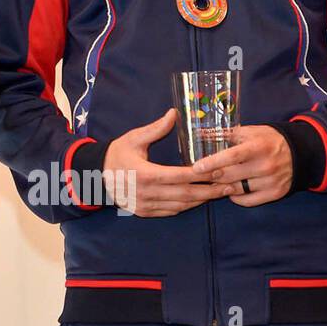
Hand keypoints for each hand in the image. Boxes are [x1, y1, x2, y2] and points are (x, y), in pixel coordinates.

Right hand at [103, 108, 228, 217]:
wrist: (96, 175)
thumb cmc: (117, 154)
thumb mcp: (134, 138)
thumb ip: (156, 128)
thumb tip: (174, 113)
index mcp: (145, 174)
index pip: (179, 176)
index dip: (202, 175)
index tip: (220, 172)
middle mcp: (146, 193)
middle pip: (185, 195)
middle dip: (210, 191)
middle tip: (229, 187)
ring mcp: (145, 205)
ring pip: (180, 206)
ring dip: (201, 200)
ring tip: (220, 194)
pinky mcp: (145, 212)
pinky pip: (171, 212)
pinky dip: (187, 206)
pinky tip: (199, 200)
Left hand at [192, 125, 292, 206]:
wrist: (300, 153)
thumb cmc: (268, 140)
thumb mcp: (251, 132)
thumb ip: (229, 135)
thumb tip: (203, 137)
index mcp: (258, 147)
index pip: (232, 156)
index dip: (213, 162)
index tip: (196, 167)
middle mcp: (265, 165)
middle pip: (230, 176)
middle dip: (211, 177)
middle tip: (198, 176)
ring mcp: (271, 181)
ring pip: (237, 189)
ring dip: (221, 187)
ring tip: (213, 182)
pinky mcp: (275, 193)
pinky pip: (248, 200)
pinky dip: (235, 197)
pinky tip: (231, 189)